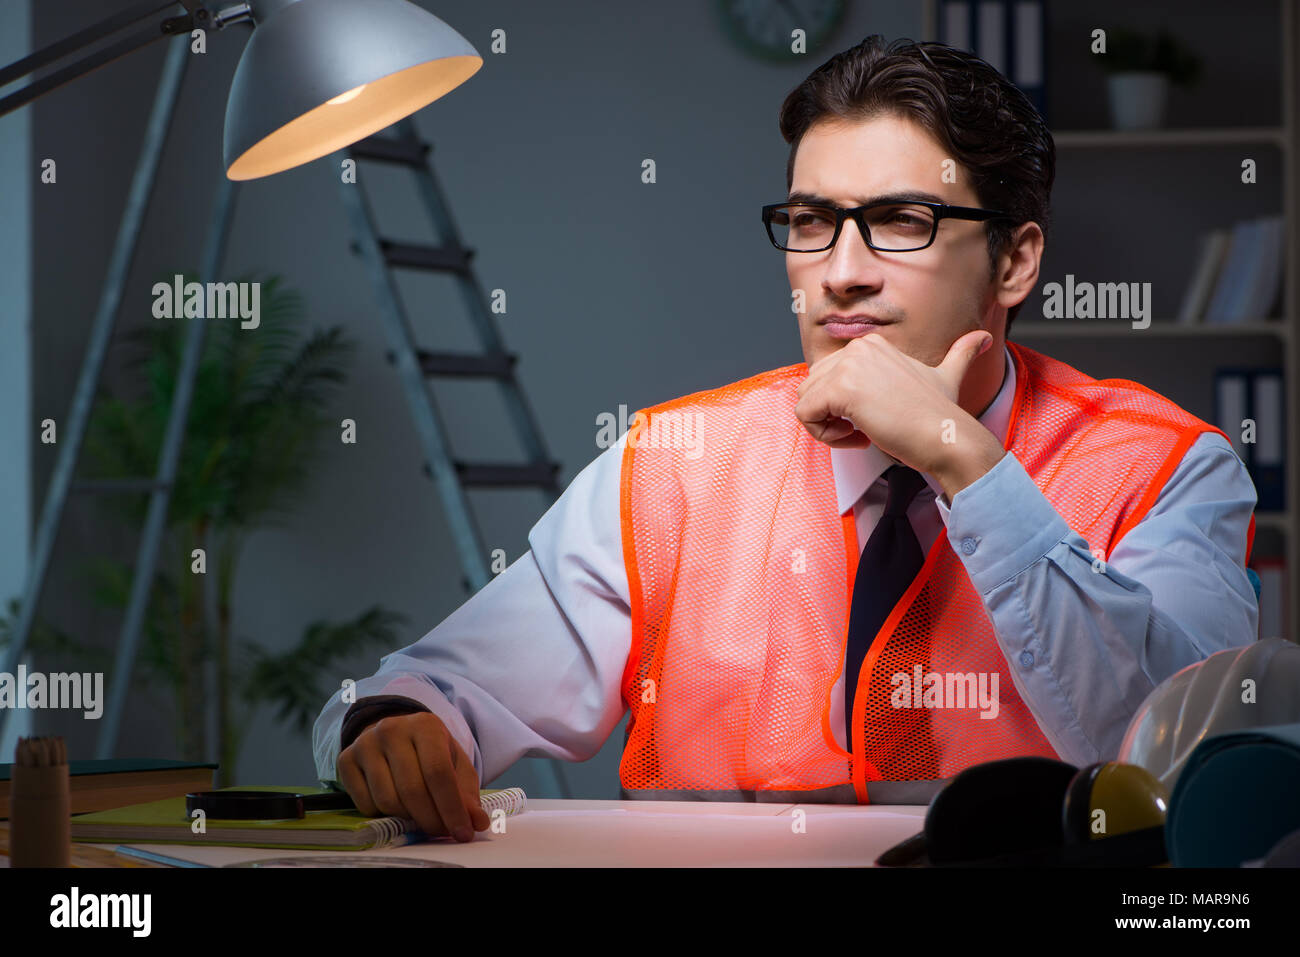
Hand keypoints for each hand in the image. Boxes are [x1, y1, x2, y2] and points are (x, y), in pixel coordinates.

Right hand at [337, 711, 490, 841]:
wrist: (391, 733)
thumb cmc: (428, 751)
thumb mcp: (454, 763)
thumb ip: (467, 793)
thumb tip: (477, 822)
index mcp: (425, 725)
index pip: (438, 773)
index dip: (452, 808)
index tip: (463, 832)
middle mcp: (392, 730)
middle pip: (413, 790)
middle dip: (431, 819)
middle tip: (441, 832)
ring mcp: (365, 744)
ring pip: (388, 801)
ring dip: (407, 818)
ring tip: (419, 814)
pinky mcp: (346, 760)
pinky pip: (366, 805)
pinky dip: (384, 815)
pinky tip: (396, 806)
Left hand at [794, 329, 992, 476]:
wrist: (947, 437)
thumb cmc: (941, 416)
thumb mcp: (949, 375)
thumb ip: (961, 354)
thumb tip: (983, 337)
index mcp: (870, 344)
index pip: (826, 376)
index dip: (842, 405)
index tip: (873, 418)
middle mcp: (856, 348)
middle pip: (812, 387)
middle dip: (830, 416)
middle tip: (864, 430)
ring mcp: (847, 367)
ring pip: (805, 401)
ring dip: (827, 427)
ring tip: (862, 433)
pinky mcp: (839, 390)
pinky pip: (805, 415)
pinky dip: (823, 435)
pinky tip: (858, 437)